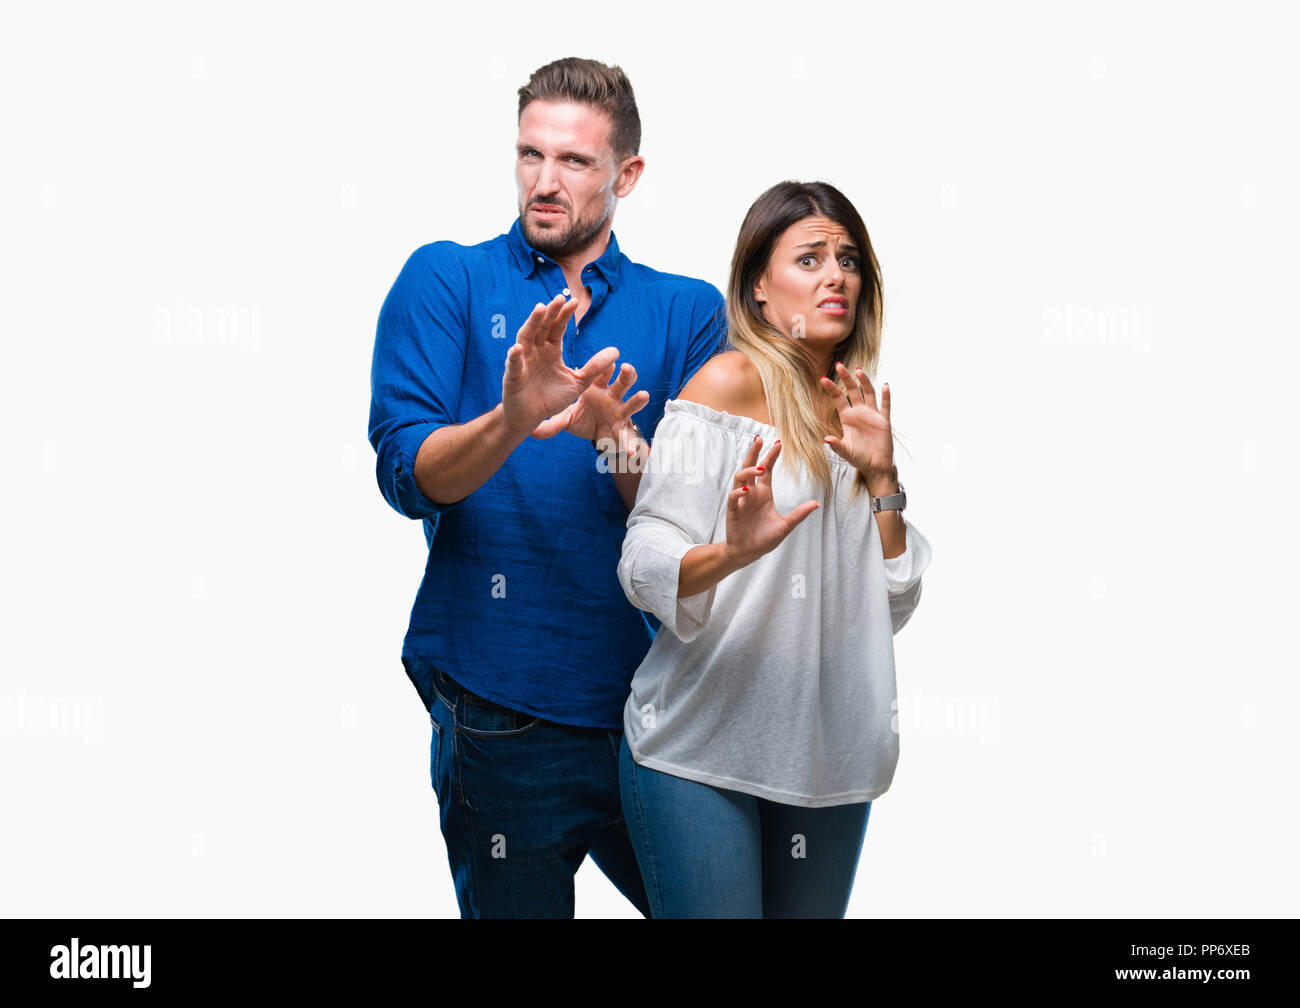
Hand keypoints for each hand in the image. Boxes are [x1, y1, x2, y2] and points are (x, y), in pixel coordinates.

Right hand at [501, 293, 619, 434]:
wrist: (532, 418)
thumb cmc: (552, 398)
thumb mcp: (579, 382)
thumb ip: (595, 367)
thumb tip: (616, 351)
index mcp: (551, 350)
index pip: (557, 327)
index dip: (564, 314)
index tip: (575, 302)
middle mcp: (535, 350)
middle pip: (542, 327)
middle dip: (550, 312)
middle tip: (559, 298)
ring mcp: (522, 361)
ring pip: (526, 338)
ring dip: (532, 323)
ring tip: (540, 309)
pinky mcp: (512, 377)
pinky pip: (513, 365)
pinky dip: (514, 357)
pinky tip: (517, 348)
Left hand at [531, 356, 649, 444]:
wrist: (597, 436)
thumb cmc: (583, 418)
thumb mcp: (567, 419)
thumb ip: (553, 422)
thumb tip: (532, 430)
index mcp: (597, 388)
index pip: (603, 372)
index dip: (606, 365)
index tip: (610, 358)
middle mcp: (613, 396)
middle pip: (623, 381)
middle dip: (627, 374)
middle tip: (626, 368)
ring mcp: (622, 412)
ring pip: (634, 402)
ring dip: (638, 399)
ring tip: (642, 396)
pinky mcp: (625, 430)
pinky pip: (630, 438)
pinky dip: (630, 446)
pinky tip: (630, 452)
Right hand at [723, 436, 819, 566]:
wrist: (748, 552)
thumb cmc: (765, 538)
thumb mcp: (785, 525)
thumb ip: (799, 514)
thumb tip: (816, 503)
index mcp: (764, 492)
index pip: (766, 469)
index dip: (771, 455)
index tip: (778, 442)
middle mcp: (751, 492)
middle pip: (750, 466)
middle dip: (754, 453)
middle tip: (759, 439)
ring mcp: (740, 500)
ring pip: (739, 478)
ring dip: (747, 470)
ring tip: (758, 468)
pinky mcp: (733, 510)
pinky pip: (732, 497)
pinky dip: (738, 492)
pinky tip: (745, 490)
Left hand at [818, 362, 893, 479]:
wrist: (875, 466)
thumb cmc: (858, 458)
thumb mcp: (845, 452)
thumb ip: (837, 446)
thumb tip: (826, 440)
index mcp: (847, 418)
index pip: (838, 399)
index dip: (832, 388)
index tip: (823, 378)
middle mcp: (859, 413)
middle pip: (852, 391)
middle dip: (846, 378)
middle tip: (839, 364)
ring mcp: (872, 415)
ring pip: (868, 393)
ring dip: (864, 382)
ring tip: (859, 370)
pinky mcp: (884, 421)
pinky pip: (885, 406)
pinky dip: (886, 396)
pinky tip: (885, 385)